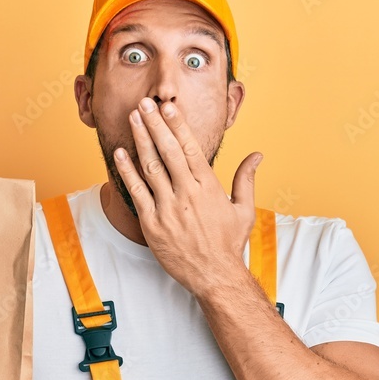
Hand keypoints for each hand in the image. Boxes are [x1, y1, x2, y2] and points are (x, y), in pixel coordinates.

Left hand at [113, 97, 262, 297]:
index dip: (177, 125)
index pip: (190, 148)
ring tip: (132, 118)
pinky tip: (121, 153)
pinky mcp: (152, 224)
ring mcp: (168, 208)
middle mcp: (187, 194)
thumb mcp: (243, 210)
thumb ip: (246, 179)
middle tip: (144, 103)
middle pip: (168, 151)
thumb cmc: (229, 243)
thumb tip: (257, 155)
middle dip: (154, 124)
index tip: (168, 106)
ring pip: (151, 167)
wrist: (215, 276)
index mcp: (208, 187)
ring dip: (140, 140)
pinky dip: (128, 171)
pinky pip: (137, 192)